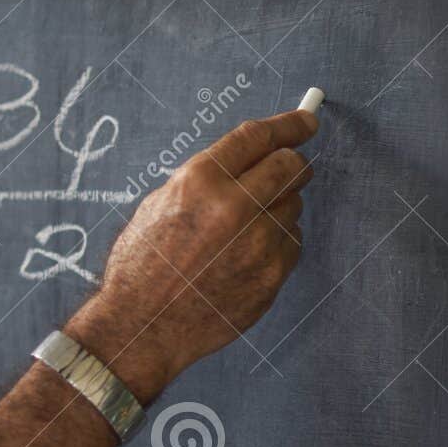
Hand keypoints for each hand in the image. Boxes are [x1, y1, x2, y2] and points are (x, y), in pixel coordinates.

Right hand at [66, 107, 316, 400]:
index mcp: (199, 181)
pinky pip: (291, 243)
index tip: (306, 120)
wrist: (142, 326)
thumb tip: (248, 161)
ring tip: (242, 230)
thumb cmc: (142, 266)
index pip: (258, 137)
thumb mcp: (158, 206)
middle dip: (292, 162)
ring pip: (294, 205)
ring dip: (278, 208)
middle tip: (288, 167)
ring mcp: (259, 243)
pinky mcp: (272, 274)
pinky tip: (244, 257)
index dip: (289, 124)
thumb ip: (205, 180)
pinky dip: (275, 244)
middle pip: (291, 165)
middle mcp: (234, 206)